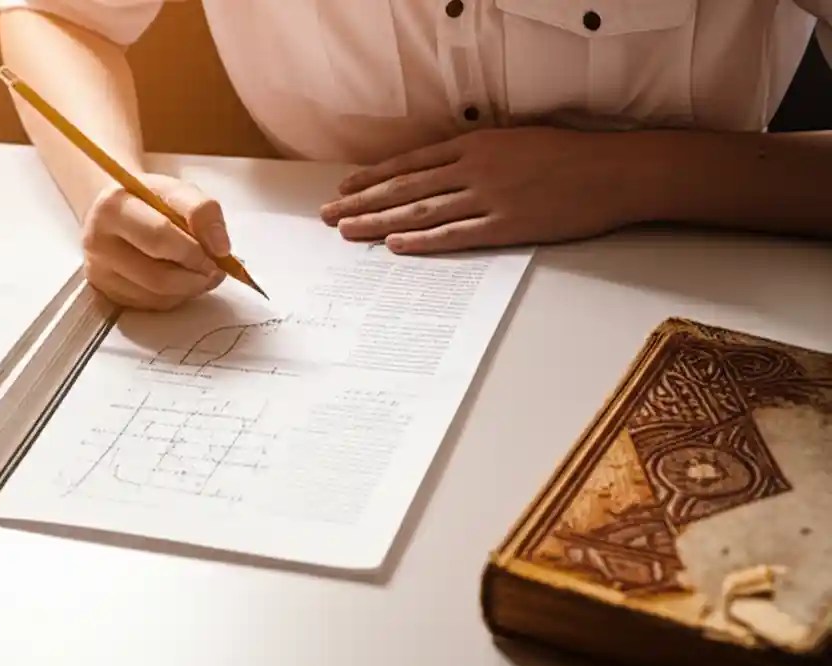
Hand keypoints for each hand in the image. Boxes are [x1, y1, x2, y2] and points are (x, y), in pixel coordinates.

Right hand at [81, 173, 228, 309]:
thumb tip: (221, 249)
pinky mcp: (105, 294)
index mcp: (112, 208)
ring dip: (189, 289)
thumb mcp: (177, 191)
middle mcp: (97, 243)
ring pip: (156, 296)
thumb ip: (203, 211)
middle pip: (157, 276)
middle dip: (195, 276)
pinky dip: (175, 297)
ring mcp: (98, 273)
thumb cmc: (148, 200)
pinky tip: (181, 281)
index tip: (221, 252)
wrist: (113, 212)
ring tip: (201, 274)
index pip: (160, 237)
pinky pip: (150, 306)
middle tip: (215, 270)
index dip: (195, 250)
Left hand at [320, 127, 629, 253]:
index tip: (344, 187)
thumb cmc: (569, 155)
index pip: (411, 163)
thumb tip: (446, 169)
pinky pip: (456, 235)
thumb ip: (479, 155)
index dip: (373, 177)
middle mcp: (475, 168)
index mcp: (476, 144)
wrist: (614, 171)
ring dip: (379, 222)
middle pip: (405, 188)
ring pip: (421, 212)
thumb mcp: (517, 141)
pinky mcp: (507, 226)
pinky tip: (394, 245)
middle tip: (329, 216)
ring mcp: (489, 198)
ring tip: (347, 232)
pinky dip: (422, 241)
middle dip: (362, 202)